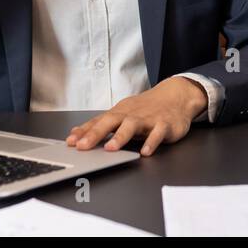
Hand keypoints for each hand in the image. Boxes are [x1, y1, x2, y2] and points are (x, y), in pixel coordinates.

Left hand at [65, 77, 207, 156]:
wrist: (176, 96)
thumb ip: (102, 125)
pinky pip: (157, 133)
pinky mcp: (165, 124)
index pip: (99, 121)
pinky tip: (146, 151)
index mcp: (120, 112)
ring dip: (121, 137)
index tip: (70, 142)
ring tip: (110, 148)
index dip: (84, 131)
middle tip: (83, 146)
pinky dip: (152, 142)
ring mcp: (148, 118)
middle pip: (111, 121)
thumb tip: (76, 134)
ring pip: (132, 126)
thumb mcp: (123, 114)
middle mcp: (131, 114)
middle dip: (96, 134)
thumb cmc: (146, 108)